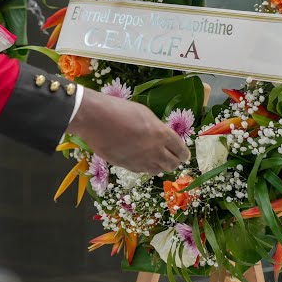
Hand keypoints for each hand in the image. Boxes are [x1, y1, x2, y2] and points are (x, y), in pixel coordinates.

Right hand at [66, 89, 188, 173]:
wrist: (96, 119)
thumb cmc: (120, 110)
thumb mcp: (145, 114)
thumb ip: (157, 128)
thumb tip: (161, 136)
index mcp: (162, 135)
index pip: (181, 150)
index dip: (184, 153)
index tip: (185, 155)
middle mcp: (155, 151)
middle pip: (172, 164)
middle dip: (175, 161)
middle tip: (174, 159)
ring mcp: (141, 161)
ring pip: (158, 170)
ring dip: (161, 166)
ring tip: (159, 161)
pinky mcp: (128, 167)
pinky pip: (143, 171)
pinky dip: (146, 168)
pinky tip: (143, 161)